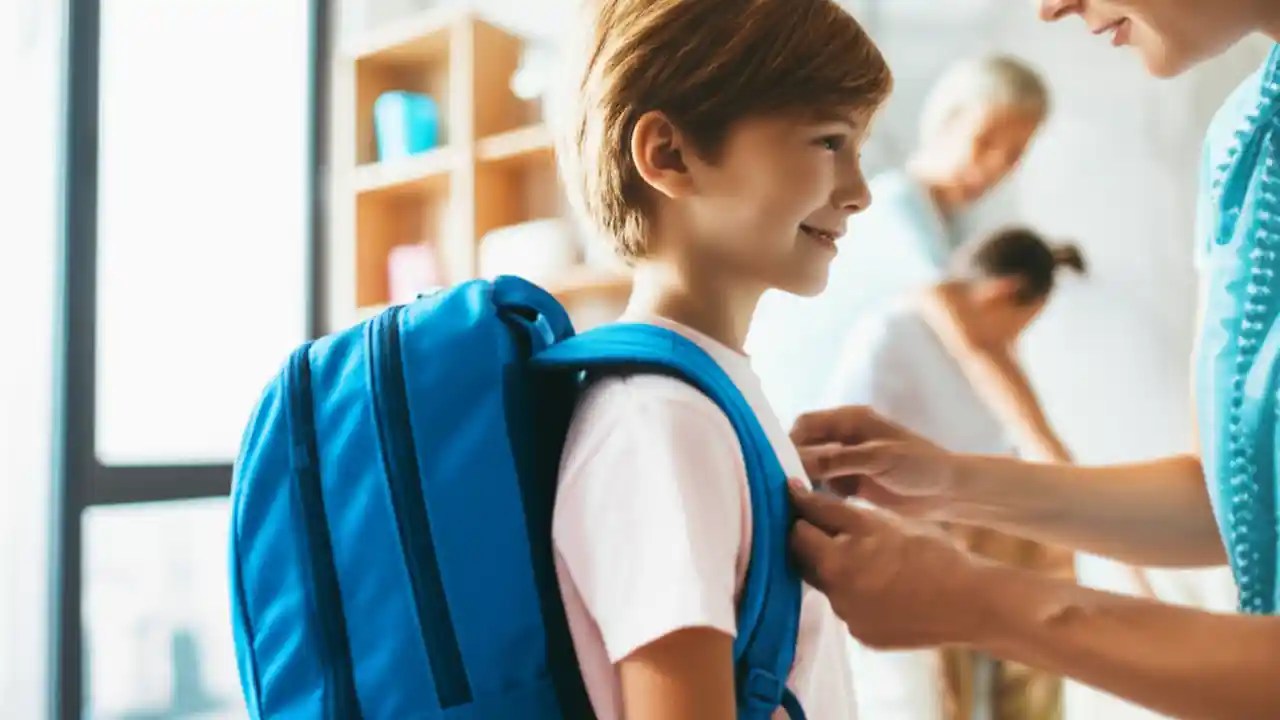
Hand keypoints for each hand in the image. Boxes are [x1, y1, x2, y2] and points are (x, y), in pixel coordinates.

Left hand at [789, 485, 986, 649]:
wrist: (970, 602)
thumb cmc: (928, 551)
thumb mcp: (880, 521)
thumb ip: (833, 510)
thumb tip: (797, 493)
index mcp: (833, 563)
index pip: (797, 533)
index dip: (802, 516)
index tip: (805, 504)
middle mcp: (834, 595)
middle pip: (808, 563)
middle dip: (816, 544)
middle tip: (835, 528)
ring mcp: (849, 619)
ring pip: (830, 586)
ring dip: (839, 570)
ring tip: (871, 557)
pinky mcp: (864, 636)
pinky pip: (851, 608)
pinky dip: (859, 594)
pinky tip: (884, 584)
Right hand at [790, 406, 959, 518]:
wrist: (950, 492)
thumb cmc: (920, 466)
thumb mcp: (879, 458)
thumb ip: (839, 458)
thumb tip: (799, 462)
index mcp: (851, 420)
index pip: (806, 424)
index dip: (789, 442)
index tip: (777, 466)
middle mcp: (844, 438)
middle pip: (804, 446)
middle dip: (791, 465)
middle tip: (779, 488)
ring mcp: (847, 461)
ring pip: (811, 469)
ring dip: (801, 482)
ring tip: (788, 502)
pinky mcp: (851, 484)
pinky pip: (823, 487)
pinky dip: (815, 497)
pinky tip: (807, 511)